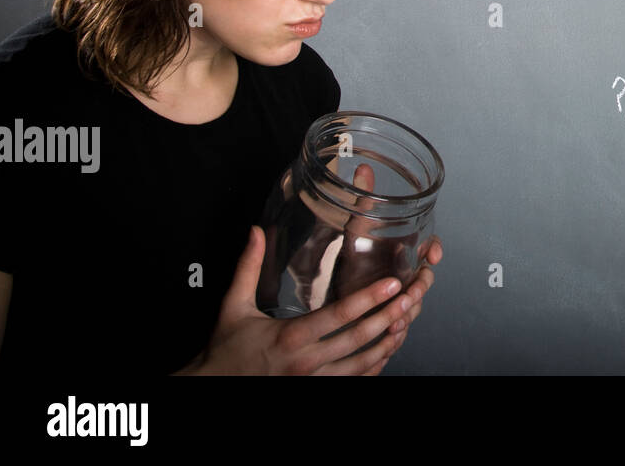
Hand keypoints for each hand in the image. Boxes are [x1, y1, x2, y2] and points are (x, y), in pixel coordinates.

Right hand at [176, 224, 428, 375]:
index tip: (391, 284)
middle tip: (410, 298)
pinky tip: (386, 351)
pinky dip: (374, 367)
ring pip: (361, 365)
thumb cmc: (225, 351)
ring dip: (387, 343)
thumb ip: (248, 268)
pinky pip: (353, 382)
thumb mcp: (233, 307)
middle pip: (357, 340)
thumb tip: (255, 232)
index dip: (367, 299)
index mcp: (289, 337)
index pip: (337, 316)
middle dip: (387, 317)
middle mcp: (305, 362)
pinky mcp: (315, 392)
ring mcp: (313, 382)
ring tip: (406, 322)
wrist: (213, 389)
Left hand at [332, 163, 441, 364]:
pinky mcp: (391, 316)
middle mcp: (407, 274)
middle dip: (421, 285)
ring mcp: (400, 296)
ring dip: (409, 309)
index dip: (435, 249)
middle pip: (424, 279)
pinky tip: (393, 330)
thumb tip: (363, 168)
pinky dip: (399, 329)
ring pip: (414, 304)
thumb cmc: (355, 258)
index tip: (433, 253)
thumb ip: (363, 199)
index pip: (430, 247)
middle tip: (411, 287)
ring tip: (397, 314)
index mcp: (405, 251)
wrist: (342, 289)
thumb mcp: (357, 228)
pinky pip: (402, 324)